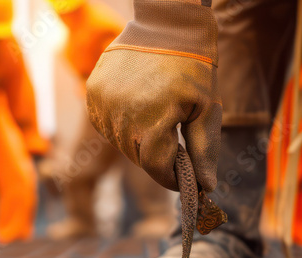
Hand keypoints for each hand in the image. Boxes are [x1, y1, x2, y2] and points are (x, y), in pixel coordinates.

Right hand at [85, 0, 220, 192]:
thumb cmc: (193, 68)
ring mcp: (103, 103)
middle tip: (174, 139)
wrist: (166, 25)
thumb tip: (205, 188)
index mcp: (153, 120)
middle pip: (138, 158)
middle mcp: (123, 114)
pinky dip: (122, 125)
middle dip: (158, 157)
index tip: (185, 178)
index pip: (157, 168)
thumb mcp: (208, 109)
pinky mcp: (93, 93)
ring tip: (156, 117)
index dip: (172, 177)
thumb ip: (204, 150)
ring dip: (138, 141)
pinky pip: (106, 124)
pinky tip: (137, 107)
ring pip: (120, 143)